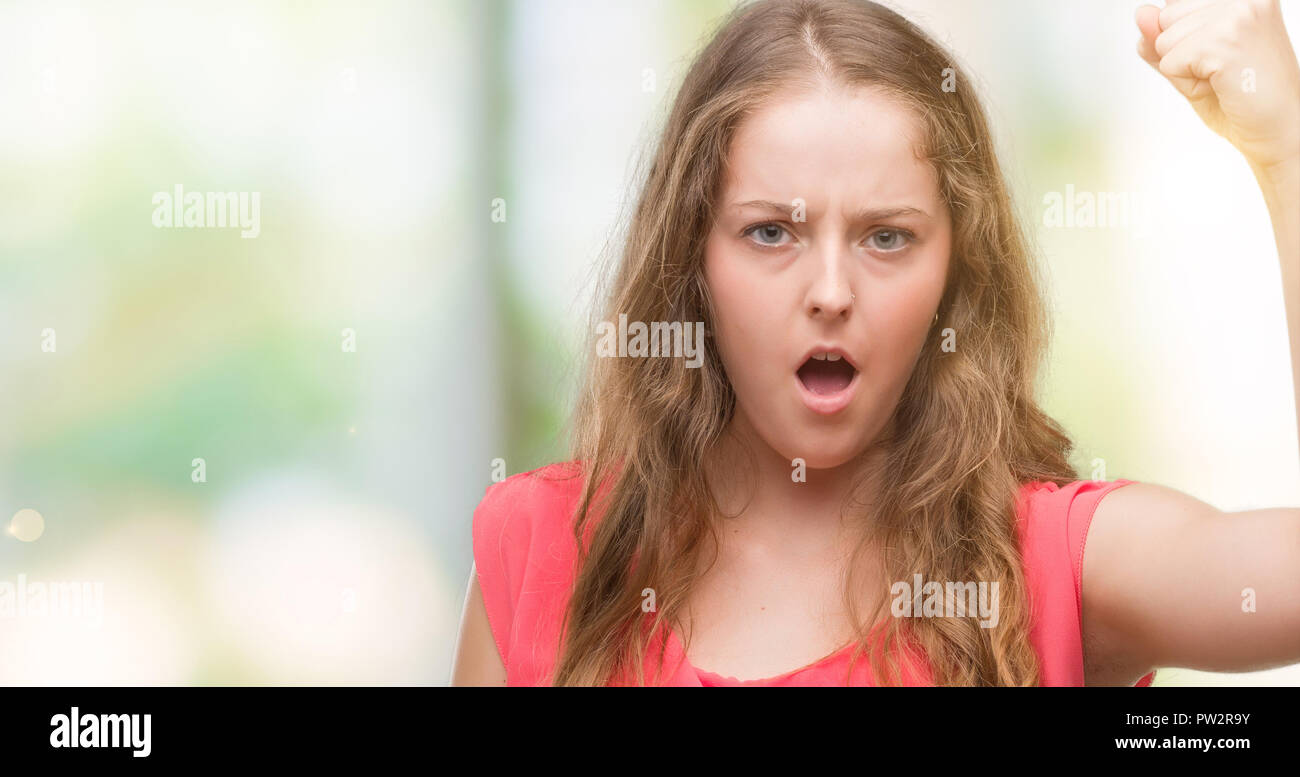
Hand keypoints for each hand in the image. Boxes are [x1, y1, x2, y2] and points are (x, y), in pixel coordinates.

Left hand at [1136, 0, 1299, 172]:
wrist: (1278, 129)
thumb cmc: (1242, 98)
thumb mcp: (1191, 63)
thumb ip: (1162, 37)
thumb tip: (1142, 12)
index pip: (1173, 5)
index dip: (1184, 39)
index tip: (1223, 55)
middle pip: (1165, 17)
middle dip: (1181, 51)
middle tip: (1223, 70)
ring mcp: (1238, 14)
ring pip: (1164, 39)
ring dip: (1184, 68)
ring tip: (1224, 77)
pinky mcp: (1226, 40)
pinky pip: (1170, 61)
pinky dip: (1186, 82)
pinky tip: (1222, 84)